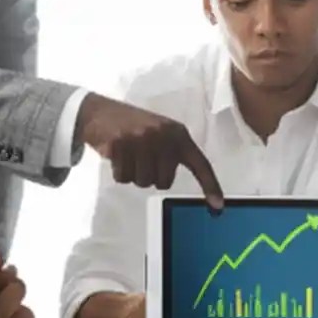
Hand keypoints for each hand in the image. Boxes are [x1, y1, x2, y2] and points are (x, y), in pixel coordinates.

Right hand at [77, 93, 223, 210]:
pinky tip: (117, 156)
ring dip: (133, 175)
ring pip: (143, 181)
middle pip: (164, 182)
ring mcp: (141, 139)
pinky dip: (118, 172)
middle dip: (151, 177)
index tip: (218, 206)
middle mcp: (163, 135)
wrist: (99, 111)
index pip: (200, 163)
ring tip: (128, 155)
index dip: (210, 185)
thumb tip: (169, 182)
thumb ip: (171, 152)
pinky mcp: (120, 144)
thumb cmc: (132, 126)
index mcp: (178, 133)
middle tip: (140, 159)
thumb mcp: (160, 132)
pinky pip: (123, 177)